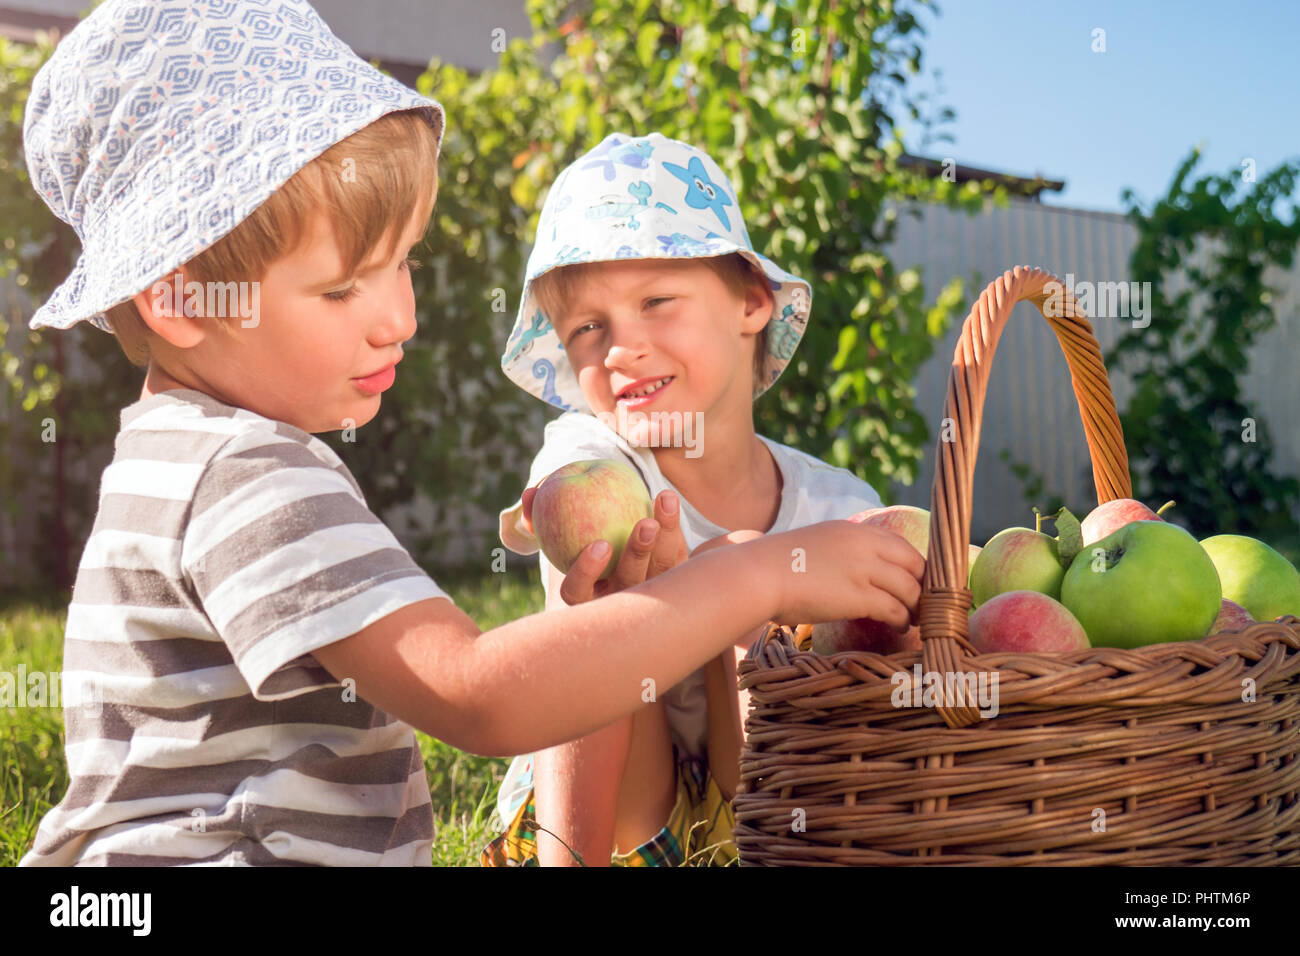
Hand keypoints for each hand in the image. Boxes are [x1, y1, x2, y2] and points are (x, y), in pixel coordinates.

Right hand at [528, 489, 687, 604]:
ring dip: (665, 535)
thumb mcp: (555, 524)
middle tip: (646, 524)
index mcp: (584, 595)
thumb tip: (531, 492)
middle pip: (630, 583)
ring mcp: (648, 594)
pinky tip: (667, 499)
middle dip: (639, 554)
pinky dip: (672, 527)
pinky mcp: (673, 580)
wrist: (610, 543)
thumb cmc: (572, 533)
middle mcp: (616, 599)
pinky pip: (676, 556)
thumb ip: (539, 511)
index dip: (588, 573)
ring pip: (660, 570)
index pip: (578, 592)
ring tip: (663, 499)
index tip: (600, 545)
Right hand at [753, 520, 925, 629]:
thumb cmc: (778, 565)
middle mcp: (865, 545)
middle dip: (923, 586)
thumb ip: (840, 551)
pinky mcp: (860, 596)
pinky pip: (896, 609)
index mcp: (855, 530)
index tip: (915, 582)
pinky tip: (899, 628)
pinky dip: (902, 621)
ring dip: (916, 607)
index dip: (915, 566)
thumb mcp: (816, 544)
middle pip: (914, 564)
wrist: (759, 575)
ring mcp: (864, 570)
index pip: (901, 545)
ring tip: (913, 620)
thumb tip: (851, 571)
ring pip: (911, 589)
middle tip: (923, 604)